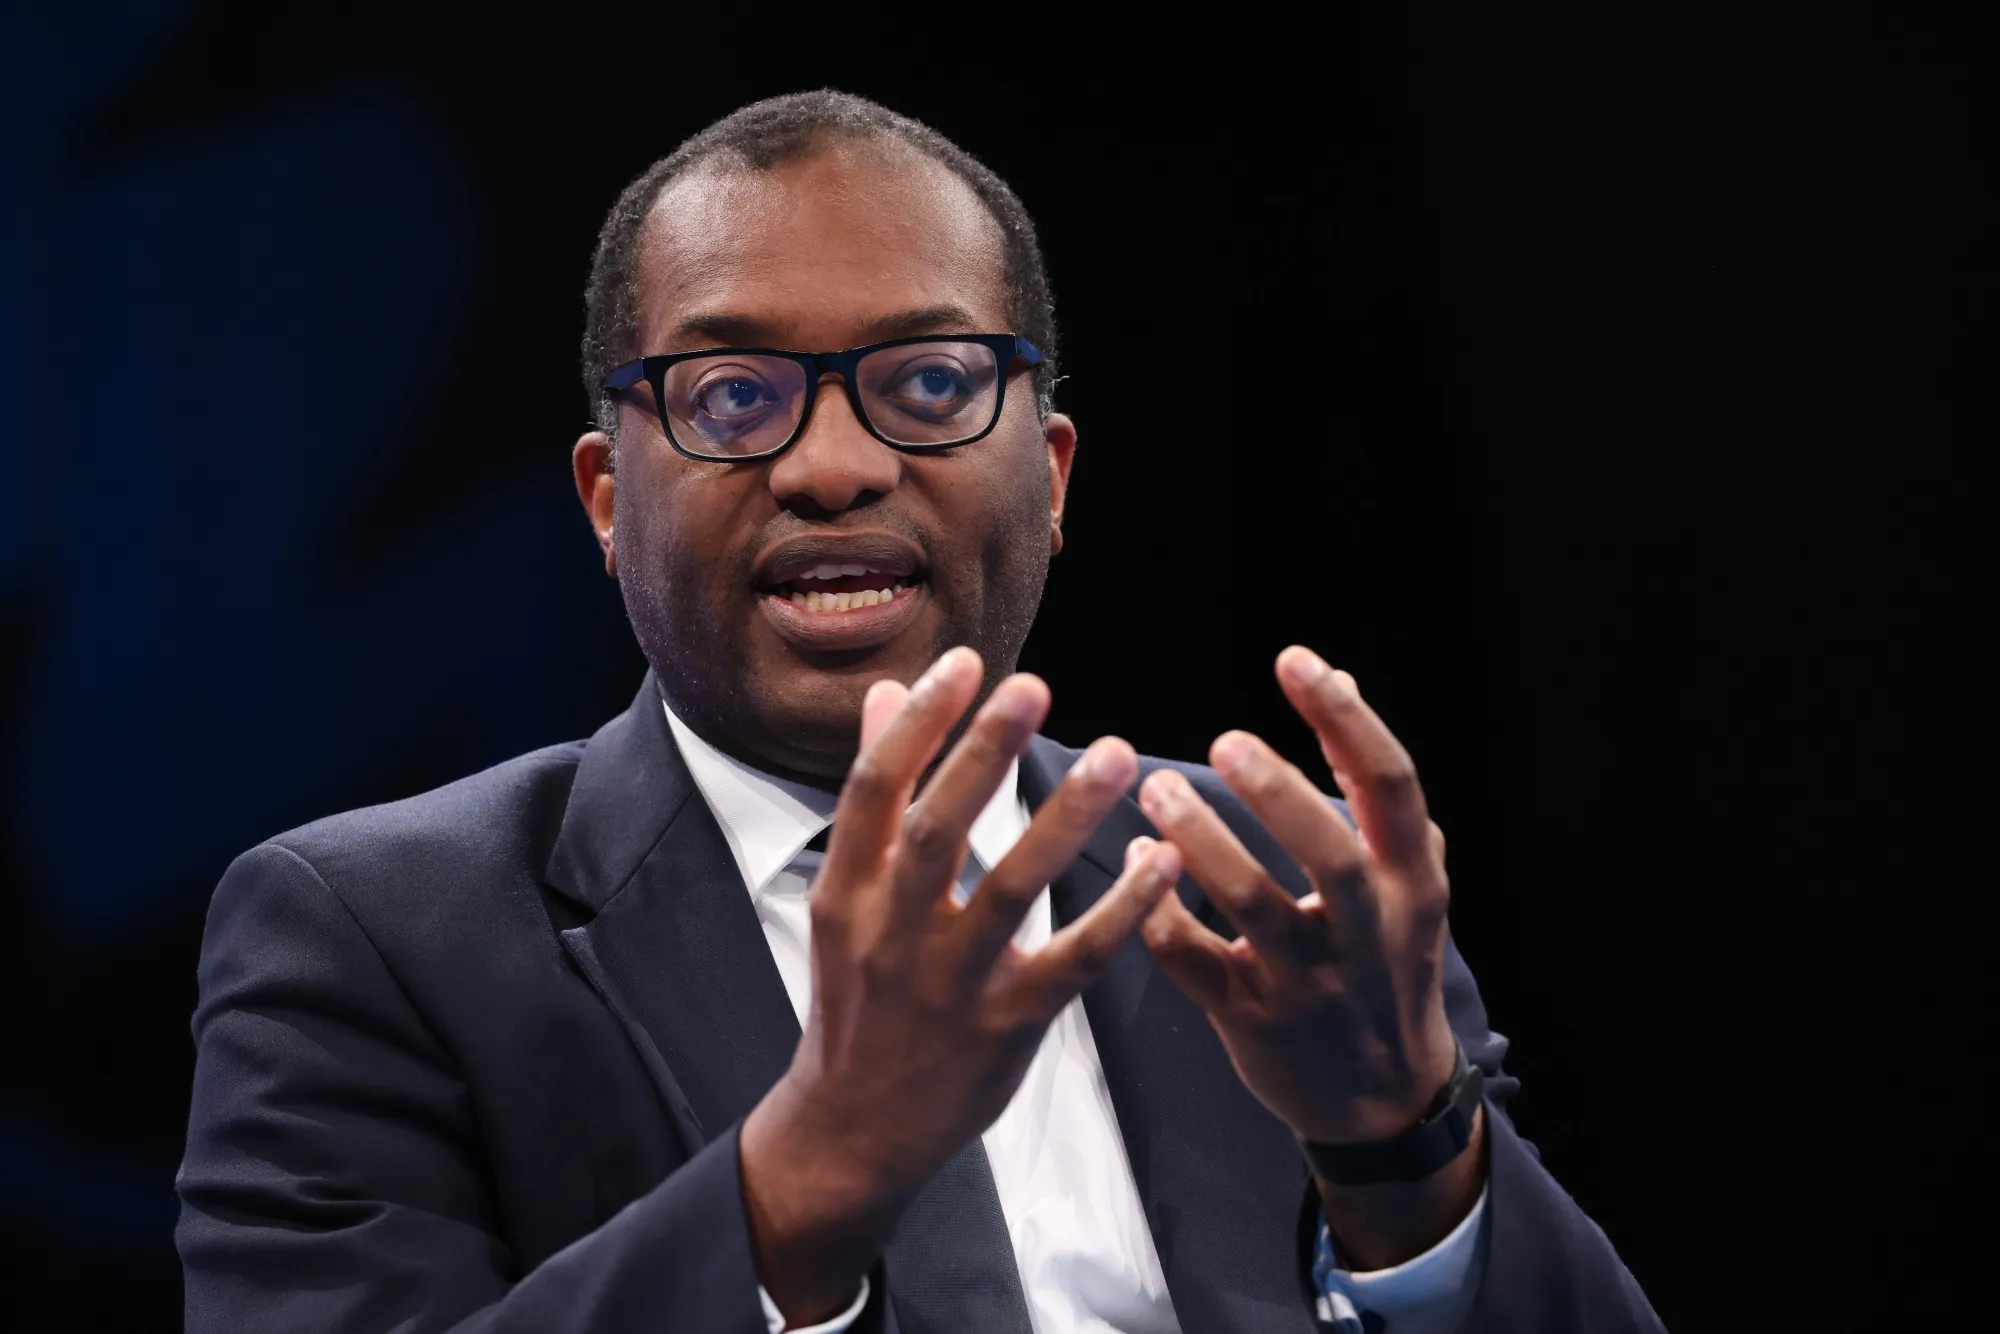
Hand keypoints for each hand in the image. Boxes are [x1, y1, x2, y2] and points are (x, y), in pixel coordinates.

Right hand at [739, 647, 1182, 1322]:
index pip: (873, 788)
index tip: (965, 661)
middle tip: (1035, 686)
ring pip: (1012, 889)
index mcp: (847, 891)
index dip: (918, 721)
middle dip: (983, 753)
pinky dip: (1119, 913)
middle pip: (937, 828)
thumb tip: (888, 691)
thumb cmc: (860, 997)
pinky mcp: (1007, 1028)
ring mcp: (950, 984)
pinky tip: (1158, 864)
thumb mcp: (845, 900)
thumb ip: (875, 796)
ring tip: (1118, 753)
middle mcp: (891, 932)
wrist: (856, 1127)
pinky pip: (1073, 963)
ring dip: (1066, 817)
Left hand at [1135, 646, 1477, 1265]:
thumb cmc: (1385, 963)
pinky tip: (1132, 860)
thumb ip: (1369, 791)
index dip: (1345, 718)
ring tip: (1155, 791)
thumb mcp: (1406, 881)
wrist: (1382, 1099)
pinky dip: (1159, 913)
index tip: (1295, 661)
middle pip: (1330, 854)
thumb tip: (1341, 678)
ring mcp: (1311, 983)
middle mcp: (1369, 932)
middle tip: (1223, 742)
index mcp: (1413, 884)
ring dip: (1201, 844)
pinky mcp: (1253, 1022)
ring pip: (1254, 909)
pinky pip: (1197, 964)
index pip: (1391, 786)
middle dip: (1277, 794)